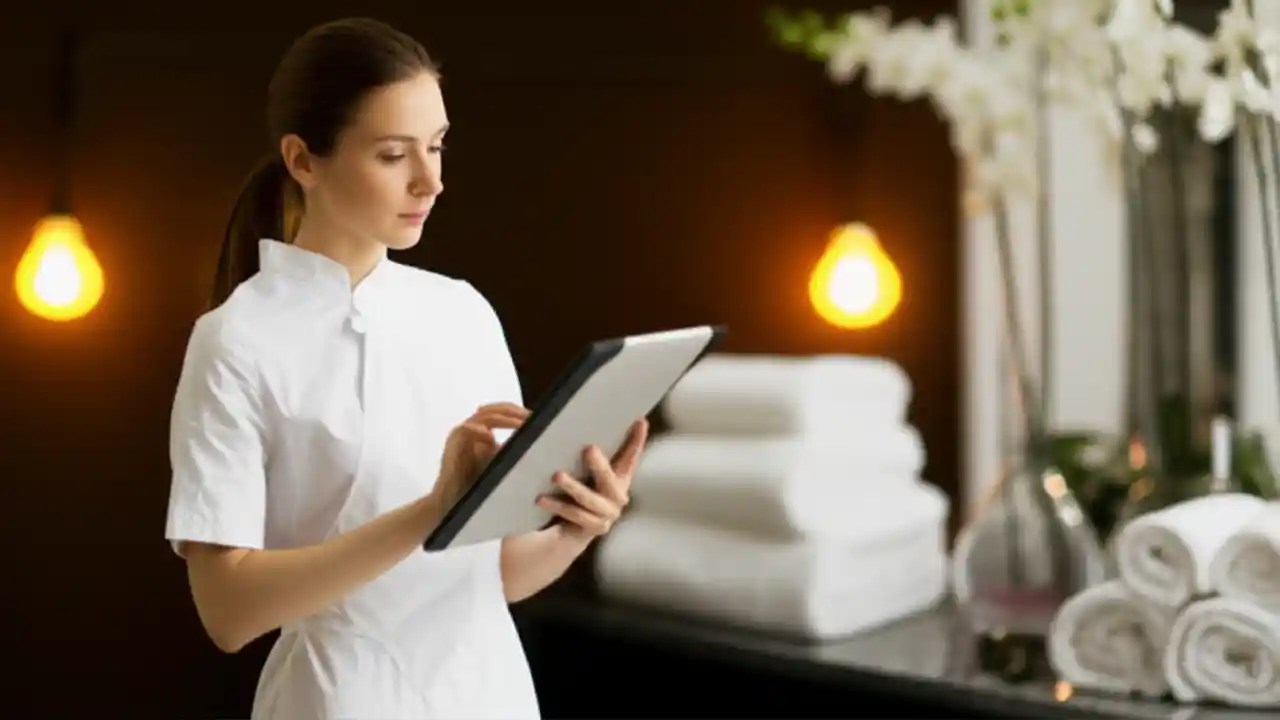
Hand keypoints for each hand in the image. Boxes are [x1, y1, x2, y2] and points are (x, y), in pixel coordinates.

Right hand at [434, 402, 528, 510]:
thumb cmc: (476, 484)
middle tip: (532, 418)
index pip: (502, 412)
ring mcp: (461, 434)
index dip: (519, 412)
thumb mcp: (499, 463)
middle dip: (515, 412)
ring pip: (483, 417)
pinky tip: (491, 437)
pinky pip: (465, 431)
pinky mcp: (452, 443)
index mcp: (482, 430)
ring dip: (503, 419)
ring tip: (520, 424)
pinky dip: (479, 432)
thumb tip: (538, 443)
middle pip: (495, 410)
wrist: (452, 501)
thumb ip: (511, 450)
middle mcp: (471, 428)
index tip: (539, 417)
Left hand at [536, 418, 649, 542]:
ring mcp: (607, 515)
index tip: (639, 421)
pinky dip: (558, 506)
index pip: (629, 457)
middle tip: (588, 448)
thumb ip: (584, 456)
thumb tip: (567, 422)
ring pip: (590, 500)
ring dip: (573, 487)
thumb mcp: (578, 471)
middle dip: (600, 465)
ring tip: (556, 476)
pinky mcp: (594, 530)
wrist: (564, 534)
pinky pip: (576, 516)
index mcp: (618, 477)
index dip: (636, 440)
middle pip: (611, 479)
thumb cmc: (572, 493)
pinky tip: (541, 499)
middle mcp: (617, 496)